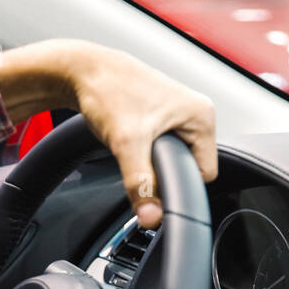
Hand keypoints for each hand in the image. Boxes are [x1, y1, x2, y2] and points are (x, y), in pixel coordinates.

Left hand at [0, 39, 216, 227]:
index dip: (178, 183)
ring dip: (153, 163)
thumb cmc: (109, 90)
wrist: (83, 71)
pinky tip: (132, 141)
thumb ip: (141, 184)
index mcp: (202, 115)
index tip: (155, 178)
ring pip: (175, 160)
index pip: (205, 173)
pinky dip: (146, 154)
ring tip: (134, 143)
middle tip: (139, 155)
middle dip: (164, 171)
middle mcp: (197, 114)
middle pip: (189, 168)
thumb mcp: (126, 143)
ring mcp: (181, 115)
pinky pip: (163, 151)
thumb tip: (151, 217)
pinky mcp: (165, 118)